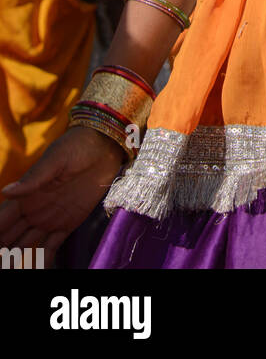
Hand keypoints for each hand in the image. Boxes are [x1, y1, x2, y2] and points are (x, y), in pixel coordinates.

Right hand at [0, 126, 125, 264]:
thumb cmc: (77, 146)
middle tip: (2, 262)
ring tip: (12, 269)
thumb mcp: (55, 159)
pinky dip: (43, 260)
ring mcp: (51, 218)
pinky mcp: (69, 223)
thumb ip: (32, 179)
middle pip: (12, 236)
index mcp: (27, 195)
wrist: (105, 146)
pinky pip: (52, 246)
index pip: (4, 219)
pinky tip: (35, 269)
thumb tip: (5, 192)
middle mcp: (34, 210)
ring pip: (28, 245)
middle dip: (4, 249)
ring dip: (20, 258)